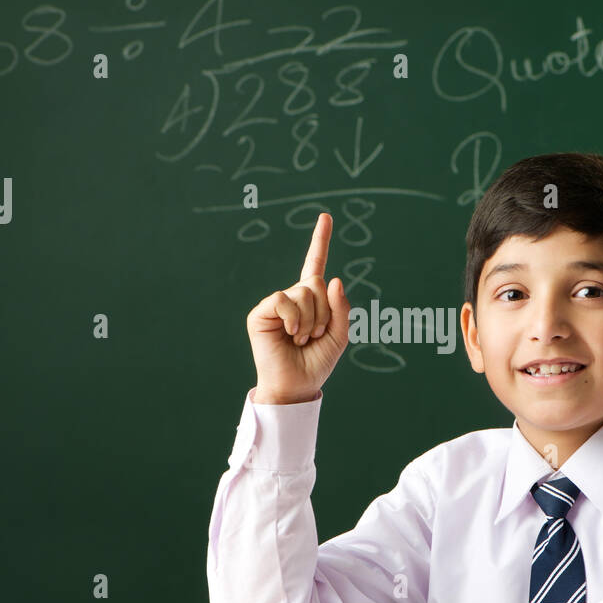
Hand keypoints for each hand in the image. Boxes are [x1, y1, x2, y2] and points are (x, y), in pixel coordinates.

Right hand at [246, 211, 351, 403]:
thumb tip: (334, 279)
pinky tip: (291, 333)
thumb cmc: (316, 362)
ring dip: (311, 319)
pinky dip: (293, 317)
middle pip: (317, 284)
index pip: (316, 265)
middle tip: (315, 335)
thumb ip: (341, 308)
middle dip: (324, 312)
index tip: (325, 216)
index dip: (320, 241)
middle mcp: (293, 298)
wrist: (296, 386)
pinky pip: (282, 299)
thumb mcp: (339, 335)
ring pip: (303, 292)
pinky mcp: (261, 313)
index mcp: (311, 301)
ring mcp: (276, 305)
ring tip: (302, 338)